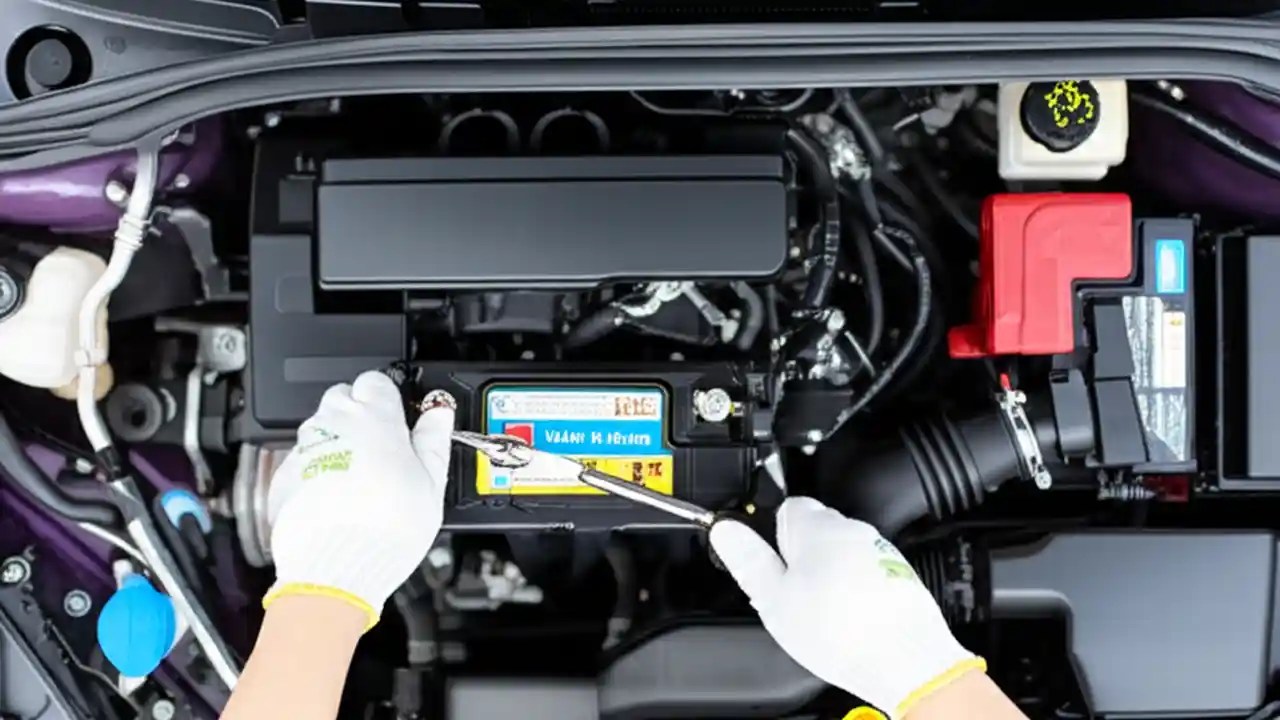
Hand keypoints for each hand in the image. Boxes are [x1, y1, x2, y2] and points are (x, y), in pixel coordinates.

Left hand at [263, 371, 453, 630]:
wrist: (336, 566)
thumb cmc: (387, 526)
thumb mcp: (431, 482)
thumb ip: (433, 439)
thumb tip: (440, 413)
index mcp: (374, 417)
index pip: (377, 381)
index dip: (388, 399)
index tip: (398, 421)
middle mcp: (334, 423)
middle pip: (344, 398)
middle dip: (360, 415)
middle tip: (382, 450)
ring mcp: (305, 448)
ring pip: (321, 427)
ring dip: (337, 441)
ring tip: (360, 479)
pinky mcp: (285, 475)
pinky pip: (303, 459)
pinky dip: (317, 470)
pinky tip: (337, 498)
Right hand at [709, 497, 983, 719]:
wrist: (906, 660)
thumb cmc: (841, 632)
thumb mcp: (774, 599)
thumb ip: (748, 559)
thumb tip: (725, 530)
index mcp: (817, 527)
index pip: (788, 506)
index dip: (774, 536)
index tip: (772, 565)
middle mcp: (853, 529)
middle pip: (815, 529)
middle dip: (801, 556)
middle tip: (793, 595)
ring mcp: (880, 550)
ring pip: (841, 552)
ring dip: (829, 572)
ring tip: (823, 613)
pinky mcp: (898, 573)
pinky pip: (866, 571)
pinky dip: (856, 588)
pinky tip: (851, 618)